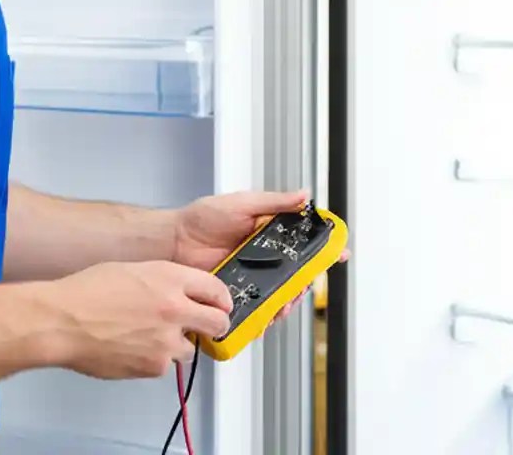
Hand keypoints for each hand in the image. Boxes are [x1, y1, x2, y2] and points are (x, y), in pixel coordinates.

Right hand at [44, 261, 232, 378]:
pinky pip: (164, 366)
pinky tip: (131, 348)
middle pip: (218, 323)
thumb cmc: (87, 292)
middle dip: (214, 326)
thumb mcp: (133, 270)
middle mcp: (175, 309)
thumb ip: (164, 281)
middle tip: (205, 328)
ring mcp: (166, 341)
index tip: (221, 305)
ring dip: (176, 345)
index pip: (216, 289)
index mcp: (170, 278)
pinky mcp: (154, 366)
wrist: (62, 321)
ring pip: (189, 349)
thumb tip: (182, 293)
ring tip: (148, 337)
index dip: (221, 299)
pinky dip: (153, 360)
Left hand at [171, 190, 350, 321]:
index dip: (323, 249)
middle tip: (304, 285)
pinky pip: (256, 308)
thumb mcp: (242, 203)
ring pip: (279, 295)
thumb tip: (304, 196)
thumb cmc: (202, 218)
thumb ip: (274, 202)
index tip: (339, 254)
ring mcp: (251, 278)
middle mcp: (264, 259)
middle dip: (306, 283)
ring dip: (287, 302)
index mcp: (269, 235)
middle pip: (297, 275)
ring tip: (284, 304)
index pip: (304, 243)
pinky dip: (263, 315)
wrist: (173, 241)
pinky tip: (265, 317)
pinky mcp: (236, 295)